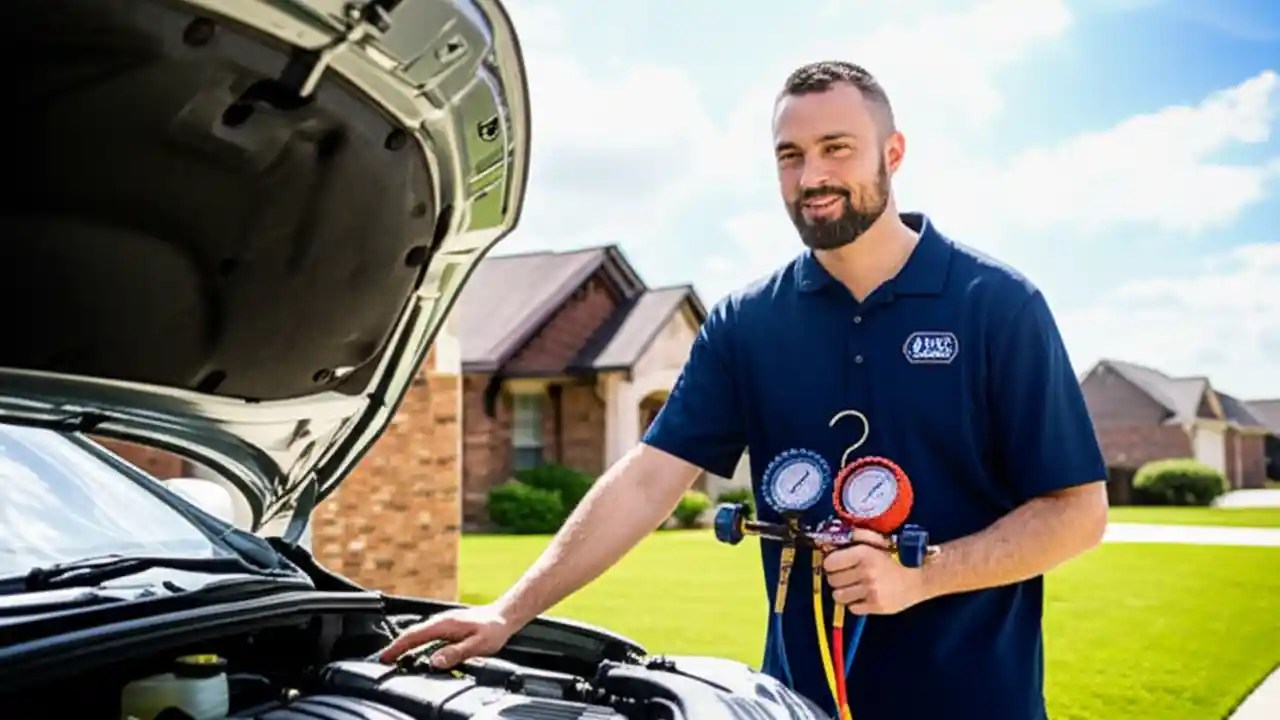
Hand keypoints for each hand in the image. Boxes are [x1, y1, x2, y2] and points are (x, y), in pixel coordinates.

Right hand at [377, 603, 516, 667]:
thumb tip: (435, 661)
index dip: (397, 647)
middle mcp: (441, 621)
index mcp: (444, 624)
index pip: (414, 635)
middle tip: (383, 661)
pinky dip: (416, 643)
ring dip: (405, 645)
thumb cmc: (493, 629)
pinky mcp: (448, 627)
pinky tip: (415, 652)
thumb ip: (456, 652)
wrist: (504, 616)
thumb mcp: (477, 644)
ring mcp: (444, 623)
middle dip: (396, 647)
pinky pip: (426, 635)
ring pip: (419, 634)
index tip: (384, 656)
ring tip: (394, 659)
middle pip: (412, 634)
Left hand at [823, 532, 925, 614]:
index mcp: (864, 554)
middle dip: (836, 577)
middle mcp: (865, 573)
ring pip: (838, 596)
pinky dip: (855, 603)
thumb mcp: (876, 540)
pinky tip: (864, 596)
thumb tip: (828, 542)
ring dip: (843, 591)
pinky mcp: (876, 606)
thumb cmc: (897, 555)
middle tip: (847, 575)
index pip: (829, 563)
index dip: (831, 563)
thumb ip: (853, 537)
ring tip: (854, 586)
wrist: (922, 575)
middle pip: (832, 580)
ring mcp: (871, 592)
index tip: (837, 563)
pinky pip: (852, 609)